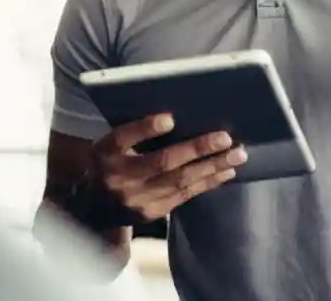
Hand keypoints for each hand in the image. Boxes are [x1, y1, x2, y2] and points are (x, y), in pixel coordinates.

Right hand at [88, 114, 247, 224]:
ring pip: (180, 181)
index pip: (123, 138)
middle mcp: (119, 177)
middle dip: (197, 148)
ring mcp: (137, 200)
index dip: (145, 128)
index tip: (170, 118)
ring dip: (212, 166)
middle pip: (162, 162)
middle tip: (225, 137)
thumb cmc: (109, 164)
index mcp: (105, 152)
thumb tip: (177, 116)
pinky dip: (207, 182)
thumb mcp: (110, 144)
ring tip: (237, 154)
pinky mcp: (152, 213)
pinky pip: (185, 196)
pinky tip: (226, 172)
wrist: (92, 208)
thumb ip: (134, 131)